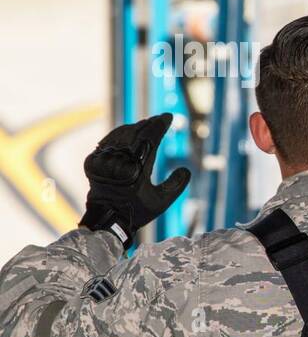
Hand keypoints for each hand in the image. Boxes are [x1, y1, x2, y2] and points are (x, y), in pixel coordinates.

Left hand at [80, 113, 191, 248]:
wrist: (107, 219)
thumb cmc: (138, 211)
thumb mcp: (162, 201)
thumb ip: (177, 184)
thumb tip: (185, 169)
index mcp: (137, 172)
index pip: (150, 140)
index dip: (160, 126)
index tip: (168, 117)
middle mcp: (119, 164)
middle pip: (136, 134)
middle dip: (149, 124)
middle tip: (160, 118)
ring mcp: (104, 162)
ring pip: (121, 135)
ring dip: (135, 127)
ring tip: (146, 124)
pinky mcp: (93, 162)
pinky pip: (107, 142)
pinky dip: (119, 134)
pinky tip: (128, 133)